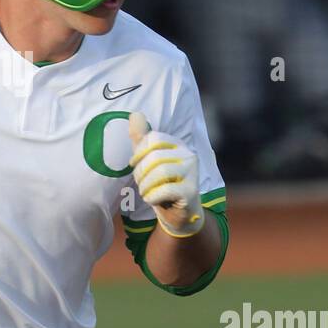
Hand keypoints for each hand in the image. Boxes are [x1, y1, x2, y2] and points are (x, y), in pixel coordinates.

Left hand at [127, 112, 203, 237]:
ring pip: (159, 173)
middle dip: (140, 172)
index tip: (134, 164)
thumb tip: (135, 114)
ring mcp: (193, 173)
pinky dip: (152, 196)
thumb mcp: (148, 160)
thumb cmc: (161, 184)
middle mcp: (189, 155)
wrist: (178, 214)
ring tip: (146, 192)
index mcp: (178, 144)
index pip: (154, 138)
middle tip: (140, 184)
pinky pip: (165, 189)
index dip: (138, 152)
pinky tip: (152, 200)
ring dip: (145, 186)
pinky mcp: (192, 191)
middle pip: (155, 156)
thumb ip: (141, 138)